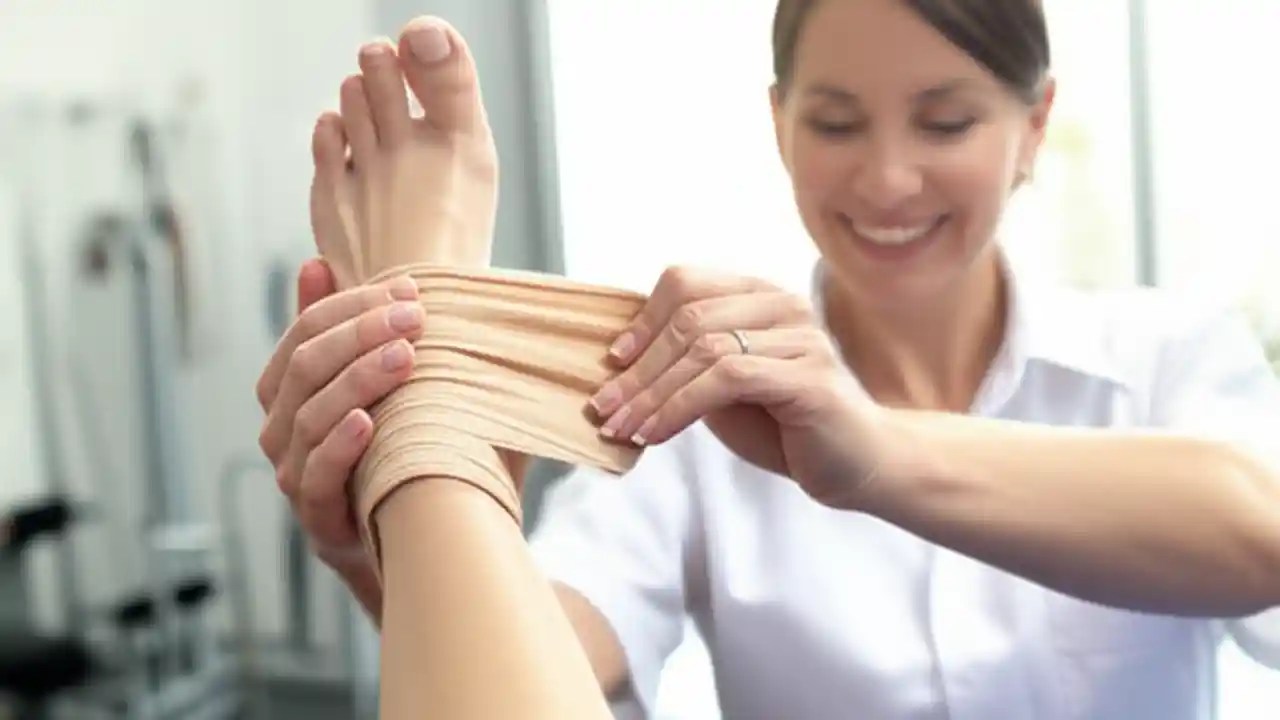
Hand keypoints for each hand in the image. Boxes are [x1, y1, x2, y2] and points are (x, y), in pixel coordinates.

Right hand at [256, 259, 423, 593]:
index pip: (306, 330)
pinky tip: (369, 421)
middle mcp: (279, 429)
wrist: (411, 540)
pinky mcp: (317, 519)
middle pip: (306, 366)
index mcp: (286, 389)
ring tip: (406, 356)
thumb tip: (315, 262)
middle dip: (361, 334)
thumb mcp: (377, 384)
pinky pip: (317, 476)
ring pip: (311, 415)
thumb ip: (348, 331)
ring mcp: (293, 475)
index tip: (409, 289)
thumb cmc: (395, 447)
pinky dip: (340, 445)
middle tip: (415, 318)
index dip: (352, 305)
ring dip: (358, 379)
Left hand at [589, 266, 888, 508]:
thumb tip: (619, 362)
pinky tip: (656, 435)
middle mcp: (782, 304)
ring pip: (704, 349)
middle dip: (638, 369)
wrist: (857, 464)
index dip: (642, 320)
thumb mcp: (723, 387)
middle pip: (689, 317)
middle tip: (604, 409)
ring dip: (653, 394)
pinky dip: (680, 408)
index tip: (612, 363)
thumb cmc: (786, 425)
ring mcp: (801, 336)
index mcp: (760, 295)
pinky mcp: (809, 376)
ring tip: (623, 428)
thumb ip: (686, 363)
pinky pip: (728, 379)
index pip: (686, 282)